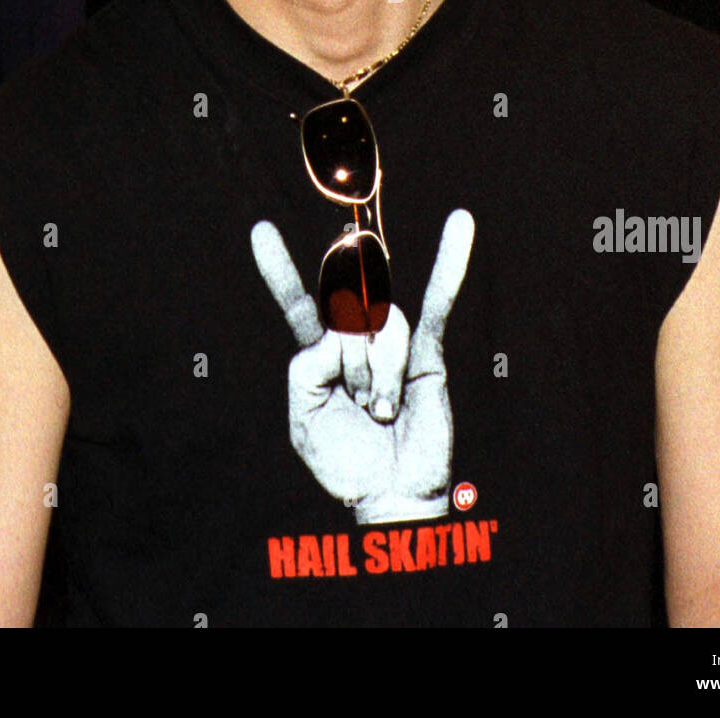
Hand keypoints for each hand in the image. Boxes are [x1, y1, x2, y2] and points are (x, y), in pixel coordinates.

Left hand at [252, 209, 473, 523]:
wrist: (393, 493)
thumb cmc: (348, 462)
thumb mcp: (305, 421)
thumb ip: (306, 369)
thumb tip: (340, 332)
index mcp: (320, 353)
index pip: (298, 302)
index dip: (278, 269)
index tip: (261, 230)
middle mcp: (355, 338)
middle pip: (343, 317)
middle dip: (348, 364)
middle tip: (357, 402)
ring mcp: (390, 340)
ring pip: (380, 326)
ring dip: (380, 375)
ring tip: (383, 409)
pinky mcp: (427, 349)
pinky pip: (437, 302)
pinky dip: (450, 263)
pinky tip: (459, 226)